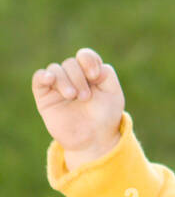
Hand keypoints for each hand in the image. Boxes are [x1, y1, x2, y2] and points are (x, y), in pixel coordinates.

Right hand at [32, 47, 124, 161]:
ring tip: (72, 96)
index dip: (88, 60)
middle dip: (79, 78)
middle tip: (86, 97)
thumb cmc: (105, 116)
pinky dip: (43, 76)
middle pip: (70, 63)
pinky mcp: (45, 96)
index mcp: (89, 73)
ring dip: (64, 80)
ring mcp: (58, 86)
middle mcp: (73, 77)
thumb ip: (107, 73)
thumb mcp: (114, 94)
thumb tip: (89, 64)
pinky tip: (49, 79)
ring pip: (55, 69)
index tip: (94, 76)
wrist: (94, 140)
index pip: (85, 56)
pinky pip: (39, 78)